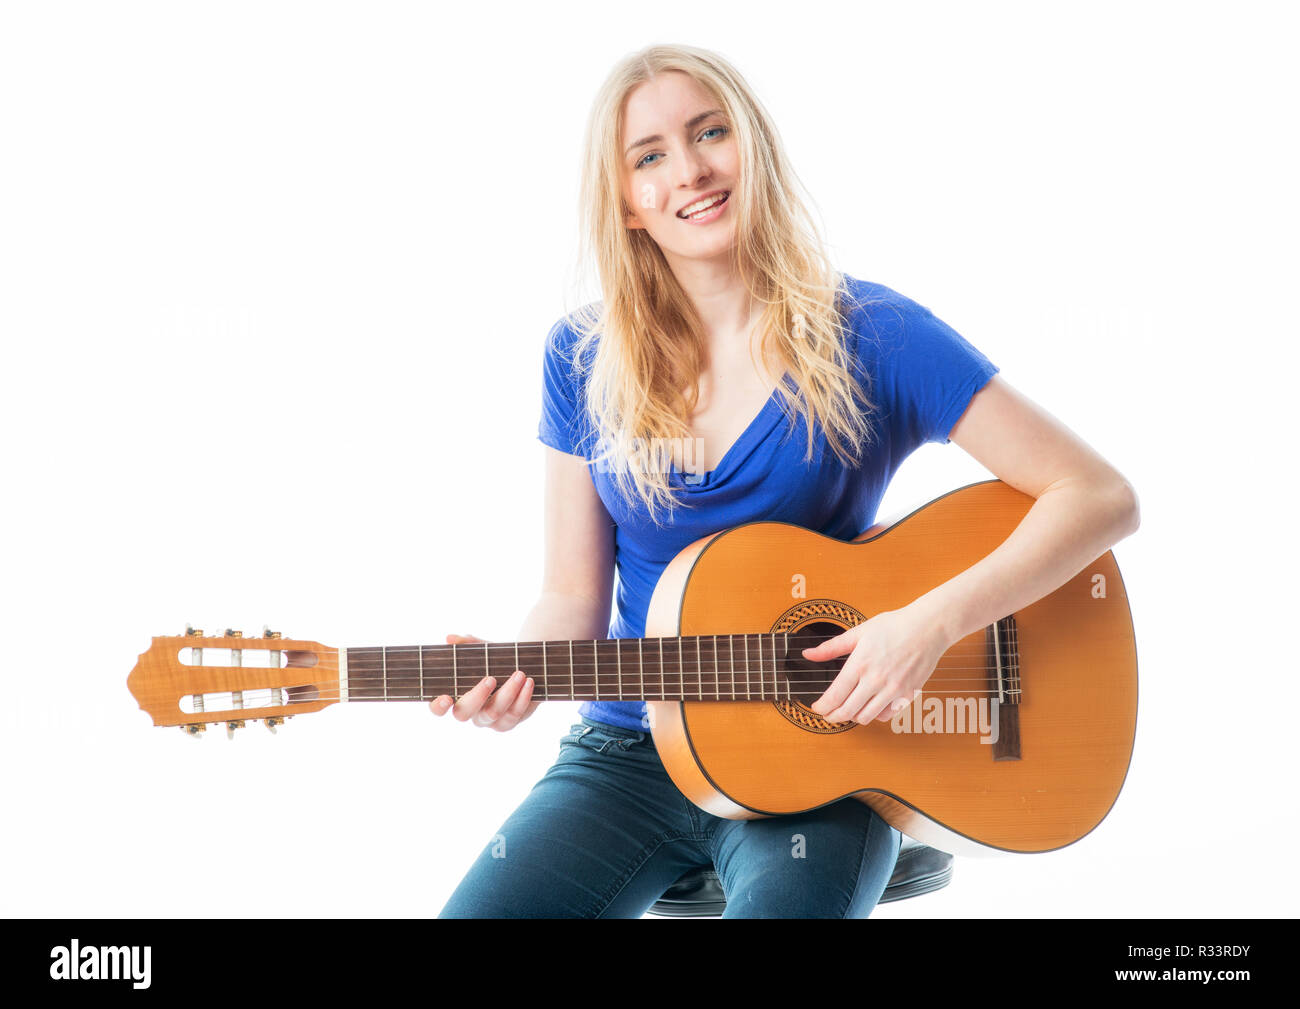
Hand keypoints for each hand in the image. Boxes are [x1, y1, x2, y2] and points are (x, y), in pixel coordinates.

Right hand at [429, 633, 539, 731]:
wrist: (522, 667)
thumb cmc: (494, 661)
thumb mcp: (482, 650)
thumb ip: (466, 644)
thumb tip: (450, 637)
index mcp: (456, 696)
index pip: (438, 708)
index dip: (438, 706)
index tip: (446, 697)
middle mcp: (470, 712)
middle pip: (464, 713)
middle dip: (477, 696)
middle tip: (491, 678)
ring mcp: (488, 720)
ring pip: (493, 713)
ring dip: (508, 692)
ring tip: (520, 674)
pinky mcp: (508, 722)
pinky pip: (514, 715)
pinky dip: (523, 697)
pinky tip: (529, 682)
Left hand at [800, 606, 948, 724]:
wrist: (928, 627)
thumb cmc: (894, 626)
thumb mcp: (859, 632)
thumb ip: (831, 647)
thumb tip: (808, 654)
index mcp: (860, 664)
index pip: (834, 696)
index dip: (822, 706)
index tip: (817, 707)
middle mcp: (876, 680)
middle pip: (847, 711)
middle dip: (832, 716)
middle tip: (828, 714)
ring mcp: (893, 690)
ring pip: (866, 717)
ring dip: (853, 717)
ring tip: (848, 709)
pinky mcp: (908, 695)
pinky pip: (886, 715)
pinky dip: (875, 715)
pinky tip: (870, 705)